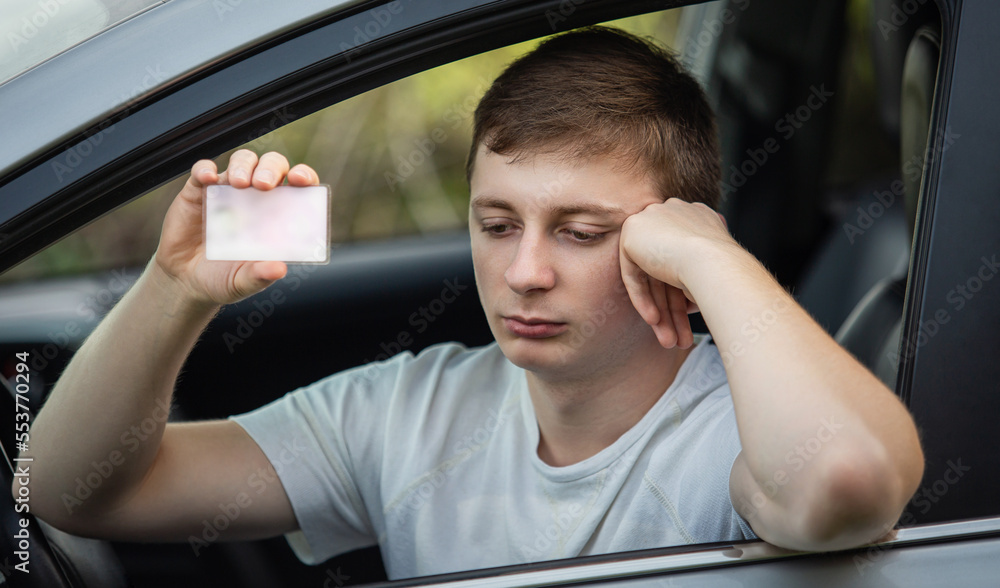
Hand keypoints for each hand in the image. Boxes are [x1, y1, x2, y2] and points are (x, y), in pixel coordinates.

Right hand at [153, 149, 319, 305]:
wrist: (187, 281)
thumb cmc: (223, 278)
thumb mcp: (244, 282)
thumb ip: (260, 276)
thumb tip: (279, 269)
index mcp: (277, 216)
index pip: (298, 187)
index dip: (304, 176)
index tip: (300, 179)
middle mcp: (256, 198)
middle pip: (271, 166)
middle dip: (270, 168)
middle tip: (263, 184)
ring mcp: (228, 192)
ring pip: (242, 161)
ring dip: (243, 165)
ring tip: (239, 183)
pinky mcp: (199, 191)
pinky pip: (202, 170)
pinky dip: (206, 168)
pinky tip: (208, 178)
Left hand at [619, 198, 733, 348]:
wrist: (715, 263)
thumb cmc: (727, 273)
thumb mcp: (716, 270)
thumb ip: (697, 274)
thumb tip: (689, 296)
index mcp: (697, 215)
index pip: (683, 258)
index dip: (684, 291)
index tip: (692, 314)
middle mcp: (673, 212)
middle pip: (666, 268)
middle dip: (672, 307)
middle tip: (679, 335)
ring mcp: (651, 219)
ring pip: (651, 275)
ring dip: (661, 310)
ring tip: (669, 340)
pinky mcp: (632, 232)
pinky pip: (633, 274)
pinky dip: (643, 299)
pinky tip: (654, 321)